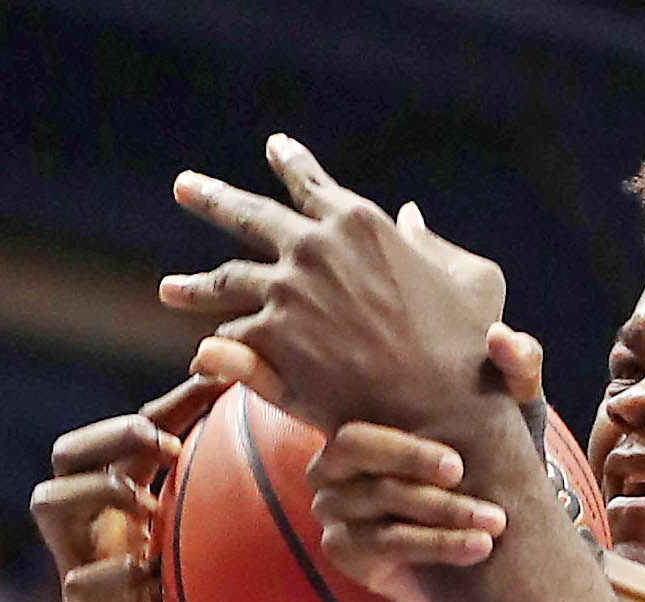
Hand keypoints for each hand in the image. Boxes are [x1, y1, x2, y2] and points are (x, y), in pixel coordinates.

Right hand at [31, 376, 228, 601]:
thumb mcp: (209, 572)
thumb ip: (232, 530)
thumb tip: (308, 488)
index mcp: (127, 514)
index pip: (135, 440)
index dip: (170, 405)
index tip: (220, 381)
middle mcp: (95, 534)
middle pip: (69, 453)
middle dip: (113, 433)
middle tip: (164, 442)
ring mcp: (80, 572)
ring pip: (49, 501)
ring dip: (101, 492)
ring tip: (145, 503)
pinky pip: (83, 583)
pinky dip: (117, 575)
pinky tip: (149, 580)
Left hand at [157, 135, 509, 443]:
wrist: (444, 410)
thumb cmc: (470, 346)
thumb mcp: (475, 280)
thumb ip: (437, 243)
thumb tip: (410, 214)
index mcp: (361, 223)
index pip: (312, 183)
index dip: (292, 163)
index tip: (275, 148)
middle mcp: (314, 248)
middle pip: (247, 215)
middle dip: (211, 198)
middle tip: (185, 188)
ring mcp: (287, 292)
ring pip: (225, 280)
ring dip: (193, 285)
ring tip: (168, 289)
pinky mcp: (271, 339)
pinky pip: (235, 334)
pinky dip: (225, 342)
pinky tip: (210, 348)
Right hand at [193, 325, 546, 601]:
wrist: (496, 535)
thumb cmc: (495, 460)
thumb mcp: (515, 411)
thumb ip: (517, 367)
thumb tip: (499, 336)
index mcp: (365, 421)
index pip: (359, 428)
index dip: (404, 448)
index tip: (459, 466)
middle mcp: (335, 462)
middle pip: (354, 456)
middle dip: (414, 468)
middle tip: (468, 483)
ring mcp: (335, 508)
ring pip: (379, 505)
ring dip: (442, 515)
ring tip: (494, 523)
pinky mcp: (345, 551)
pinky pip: (384, 546)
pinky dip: (436, 546)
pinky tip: (478, 548)